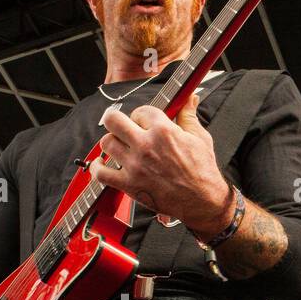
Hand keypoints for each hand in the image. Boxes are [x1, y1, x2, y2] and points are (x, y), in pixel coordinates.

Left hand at [89, 94, 231, 231]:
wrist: (202, 201)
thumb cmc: (203, 171)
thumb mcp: (199, 137)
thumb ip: (188, 115)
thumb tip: (190, 98)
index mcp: (163, 131)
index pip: (141, 110)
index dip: (142, 114)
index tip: (144, 121)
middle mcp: (146, 146)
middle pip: (113, 120)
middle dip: (115, 119)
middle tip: (119, 125)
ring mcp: (135, 166)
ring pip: (106, 143)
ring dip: (111, 142)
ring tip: (118, 145)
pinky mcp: (130, 184)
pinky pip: (102, 173)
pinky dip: (97, 167)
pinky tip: (101, 163)